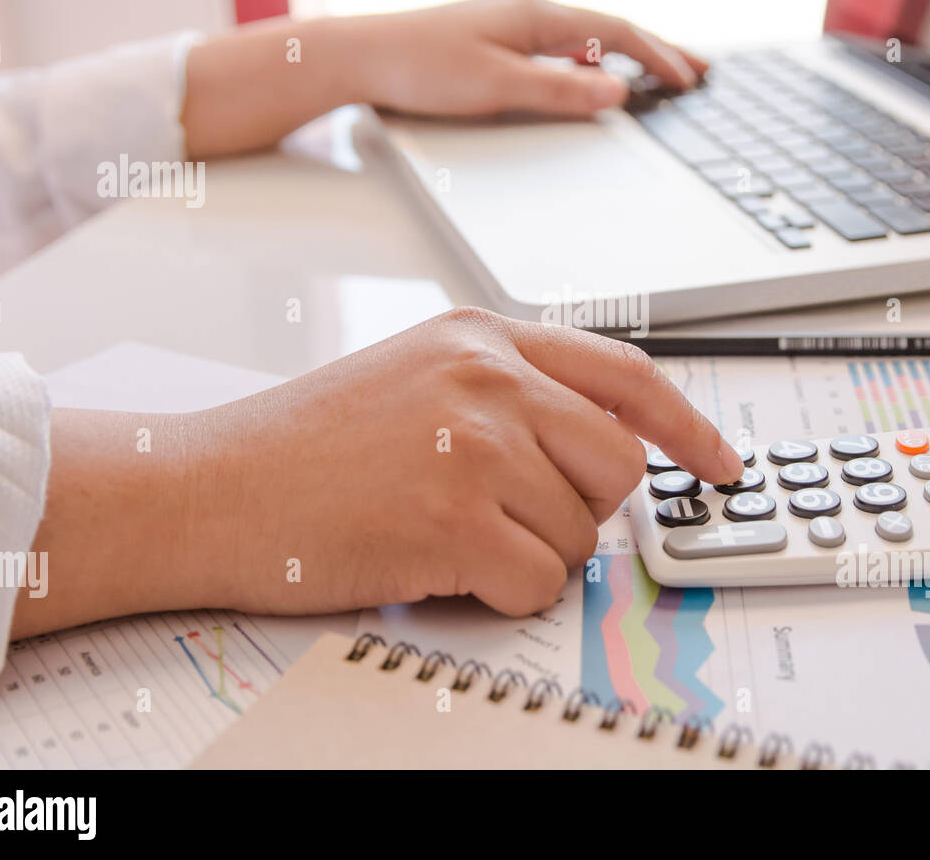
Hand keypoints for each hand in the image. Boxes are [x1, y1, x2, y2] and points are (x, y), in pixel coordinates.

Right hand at [16, 308, 741, 635]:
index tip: (722, 463)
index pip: (625, 375)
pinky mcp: (454, 518)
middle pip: (616, 466)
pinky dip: (498, 592)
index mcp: (482, 337)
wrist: (208, 486)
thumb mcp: (416, 375)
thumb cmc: (306, 444)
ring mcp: (472, 445)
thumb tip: (608, 449)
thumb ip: (514, 393)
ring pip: (580, 534)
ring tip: (445, 531)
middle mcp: (487, 379)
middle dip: (579, 507)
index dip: (688, 424)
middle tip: (507, 515)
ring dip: (526, 554)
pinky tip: (434, 562)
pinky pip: (539, 582)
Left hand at [346, 0, 708, 117]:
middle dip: (656, 51)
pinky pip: (561, 46)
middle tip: (697, 69)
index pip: (616, 32)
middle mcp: (530, 12)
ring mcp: (512, 23)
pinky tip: (592, 75)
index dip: (658, 57)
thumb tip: (618, 92)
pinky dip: (592, 61)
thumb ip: (560, 91)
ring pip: (587, 37)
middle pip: (609, 30)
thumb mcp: (497, 86)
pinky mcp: (495, 39)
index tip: (690, 79)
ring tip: (657, 73)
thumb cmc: (421, 67)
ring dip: (626, 55)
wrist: (361, 56)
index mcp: (537, 16)